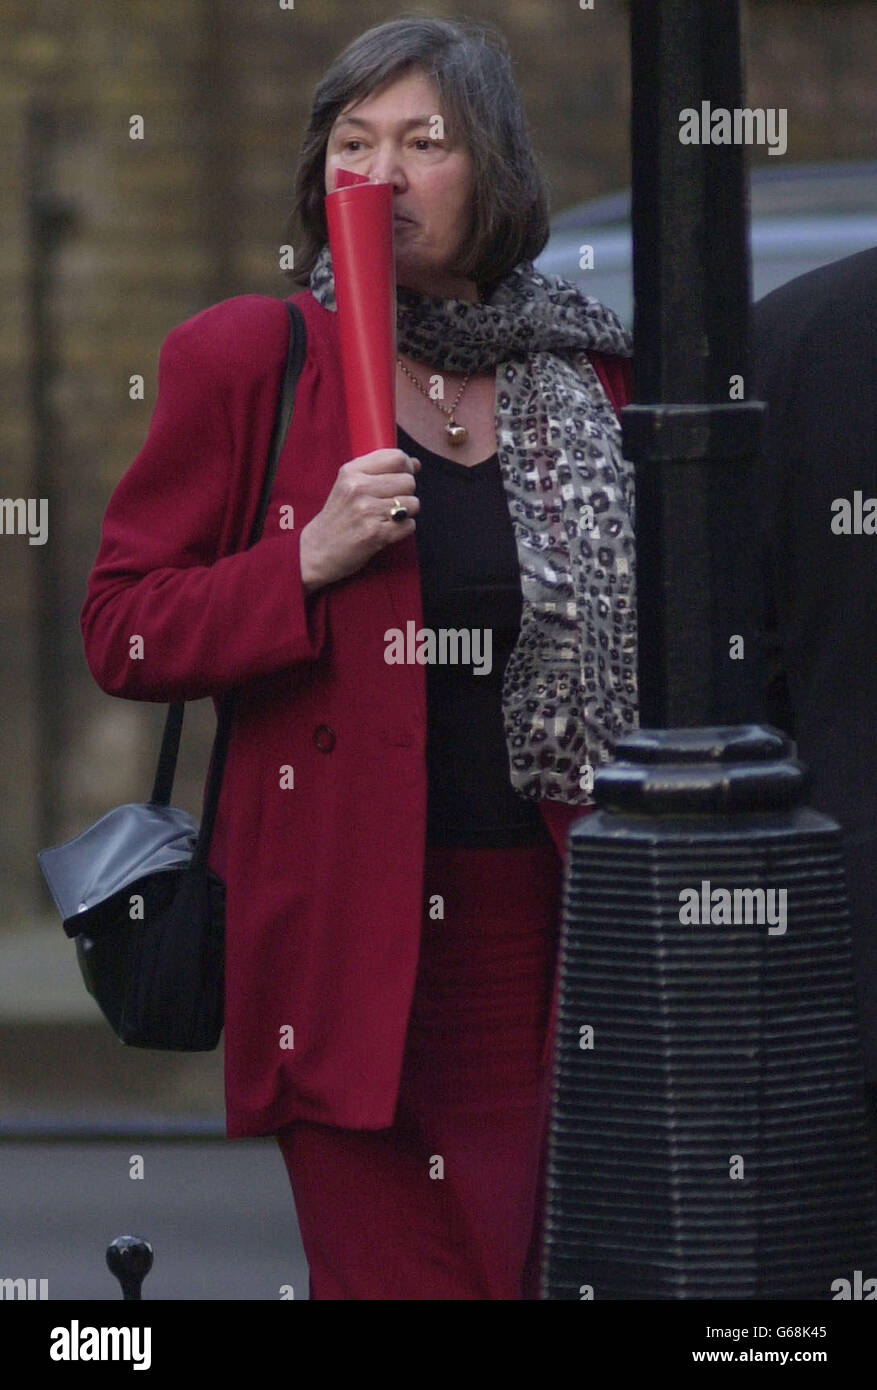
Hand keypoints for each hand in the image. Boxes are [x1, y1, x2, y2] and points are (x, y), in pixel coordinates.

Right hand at [299, 448, 420, 592]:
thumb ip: (381, 470)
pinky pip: (409, 525)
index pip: (397, 458)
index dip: (406, 468)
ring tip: (387, 518)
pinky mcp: (375, 534)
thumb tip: (416, 464)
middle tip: (389, 504)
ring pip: (413, 503)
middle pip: (409, 481)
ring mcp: (367, 511)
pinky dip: (402, 530)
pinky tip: (386, 531)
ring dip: (406, 513)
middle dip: (406, 494)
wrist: (316, 551)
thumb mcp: (348, 485)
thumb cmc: (337, 518)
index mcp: (351, 471)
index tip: (400, 478)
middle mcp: (359, 488)